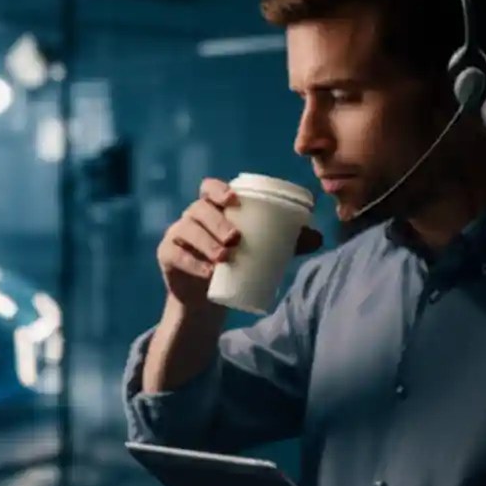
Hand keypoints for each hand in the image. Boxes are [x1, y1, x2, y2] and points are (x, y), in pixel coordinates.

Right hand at [157, 178, 323, 307]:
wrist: (208, 297)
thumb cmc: (236, 264)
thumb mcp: (261, 251)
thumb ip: (288, 243)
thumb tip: (317, 237)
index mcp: (213, 207)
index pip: (209, 188)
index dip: (219, 190)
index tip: (234, 202)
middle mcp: (192, 216)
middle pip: (199, 209)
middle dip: (217, 222)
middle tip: (235, 240)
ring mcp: (176, 234)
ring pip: (187, 231)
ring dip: (206, 243)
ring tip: (224, 258)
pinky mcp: (167, 255)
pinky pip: (175, 254)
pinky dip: (192, 263)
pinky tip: (208, 272)